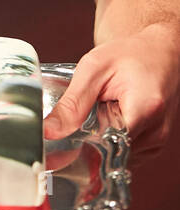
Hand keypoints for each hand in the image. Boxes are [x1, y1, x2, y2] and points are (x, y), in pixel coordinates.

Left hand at [42, 24, 179, 162]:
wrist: (160, 52)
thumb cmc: (130, 54)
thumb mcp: (94, 69)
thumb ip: (72, 104)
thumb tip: (50, 131)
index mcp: (144, 109)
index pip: (108, 146)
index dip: (83, 147)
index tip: (65, 145)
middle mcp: (156, 130)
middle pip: (112, 154)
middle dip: (91, 144)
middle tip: (80, 122)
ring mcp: (158, 139)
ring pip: (119, 157)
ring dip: (103, 142)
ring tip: (100, 115)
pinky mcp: (156, 143)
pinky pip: (127, 152)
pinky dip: (114, 141)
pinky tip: (109, 121)